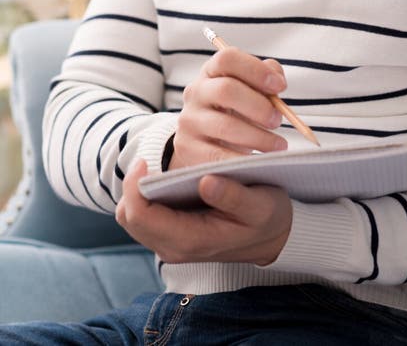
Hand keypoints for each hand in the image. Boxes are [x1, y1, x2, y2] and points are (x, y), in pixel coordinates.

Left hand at [116, 160, 292, 265]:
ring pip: (133, 218)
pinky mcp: (173, 235)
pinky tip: (163, 180)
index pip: (141, 217)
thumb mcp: (260, 205)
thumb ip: (234, 197)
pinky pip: (144, 217)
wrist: (274, 237)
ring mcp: (171, 244)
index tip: (145, 160)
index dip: (134, 187)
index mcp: (191, 240)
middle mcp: (174, 248)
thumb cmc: (268, 217)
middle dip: (131, 188)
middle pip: (130, 219)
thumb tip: (206, 182)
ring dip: (136, 193)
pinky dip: (145, 198)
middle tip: (148, 160)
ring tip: (154, 168)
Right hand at [170, 45, 288, 167]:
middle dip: (259, 106)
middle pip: (226, 90)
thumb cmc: (237, 110)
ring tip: (277, 145)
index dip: (255, 70)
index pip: (227, 58)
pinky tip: (259, 161)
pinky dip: (243, 159)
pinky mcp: (187, 148)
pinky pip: (218, 156)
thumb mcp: (250, 88)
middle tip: (277, 120)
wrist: (208, 142)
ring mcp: (189, 120)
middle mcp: (195, 92)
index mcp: (211, 71)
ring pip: (225, 126)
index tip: (280, 86)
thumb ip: (266, 76)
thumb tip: (277, 80)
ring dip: (258, 137)